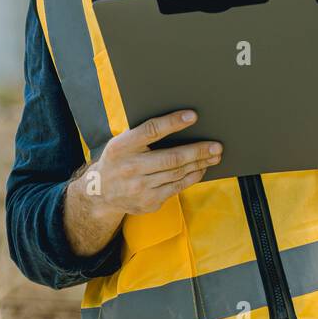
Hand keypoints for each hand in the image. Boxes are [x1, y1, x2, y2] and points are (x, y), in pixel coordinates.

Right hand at [90, 109, 221, 215]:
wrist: (100, 193)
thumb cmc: (119, 159)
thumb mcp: (121, 143)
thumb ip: (144, 134)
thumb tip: (181, 121)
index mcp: (121, 147)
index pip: (151, 131)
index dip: (173, 122)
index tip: (193, 116)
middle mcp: (130, 168)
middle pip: (171, 158)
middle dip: (197, 151)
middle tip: (217, 145)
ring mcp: (139, 188)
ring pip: (177, 174)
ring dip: (200, 163)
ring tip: (214, 155)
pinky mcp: (148, 202)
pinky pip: (177, 187)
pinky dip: (192, 177)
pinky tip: (202, 168)